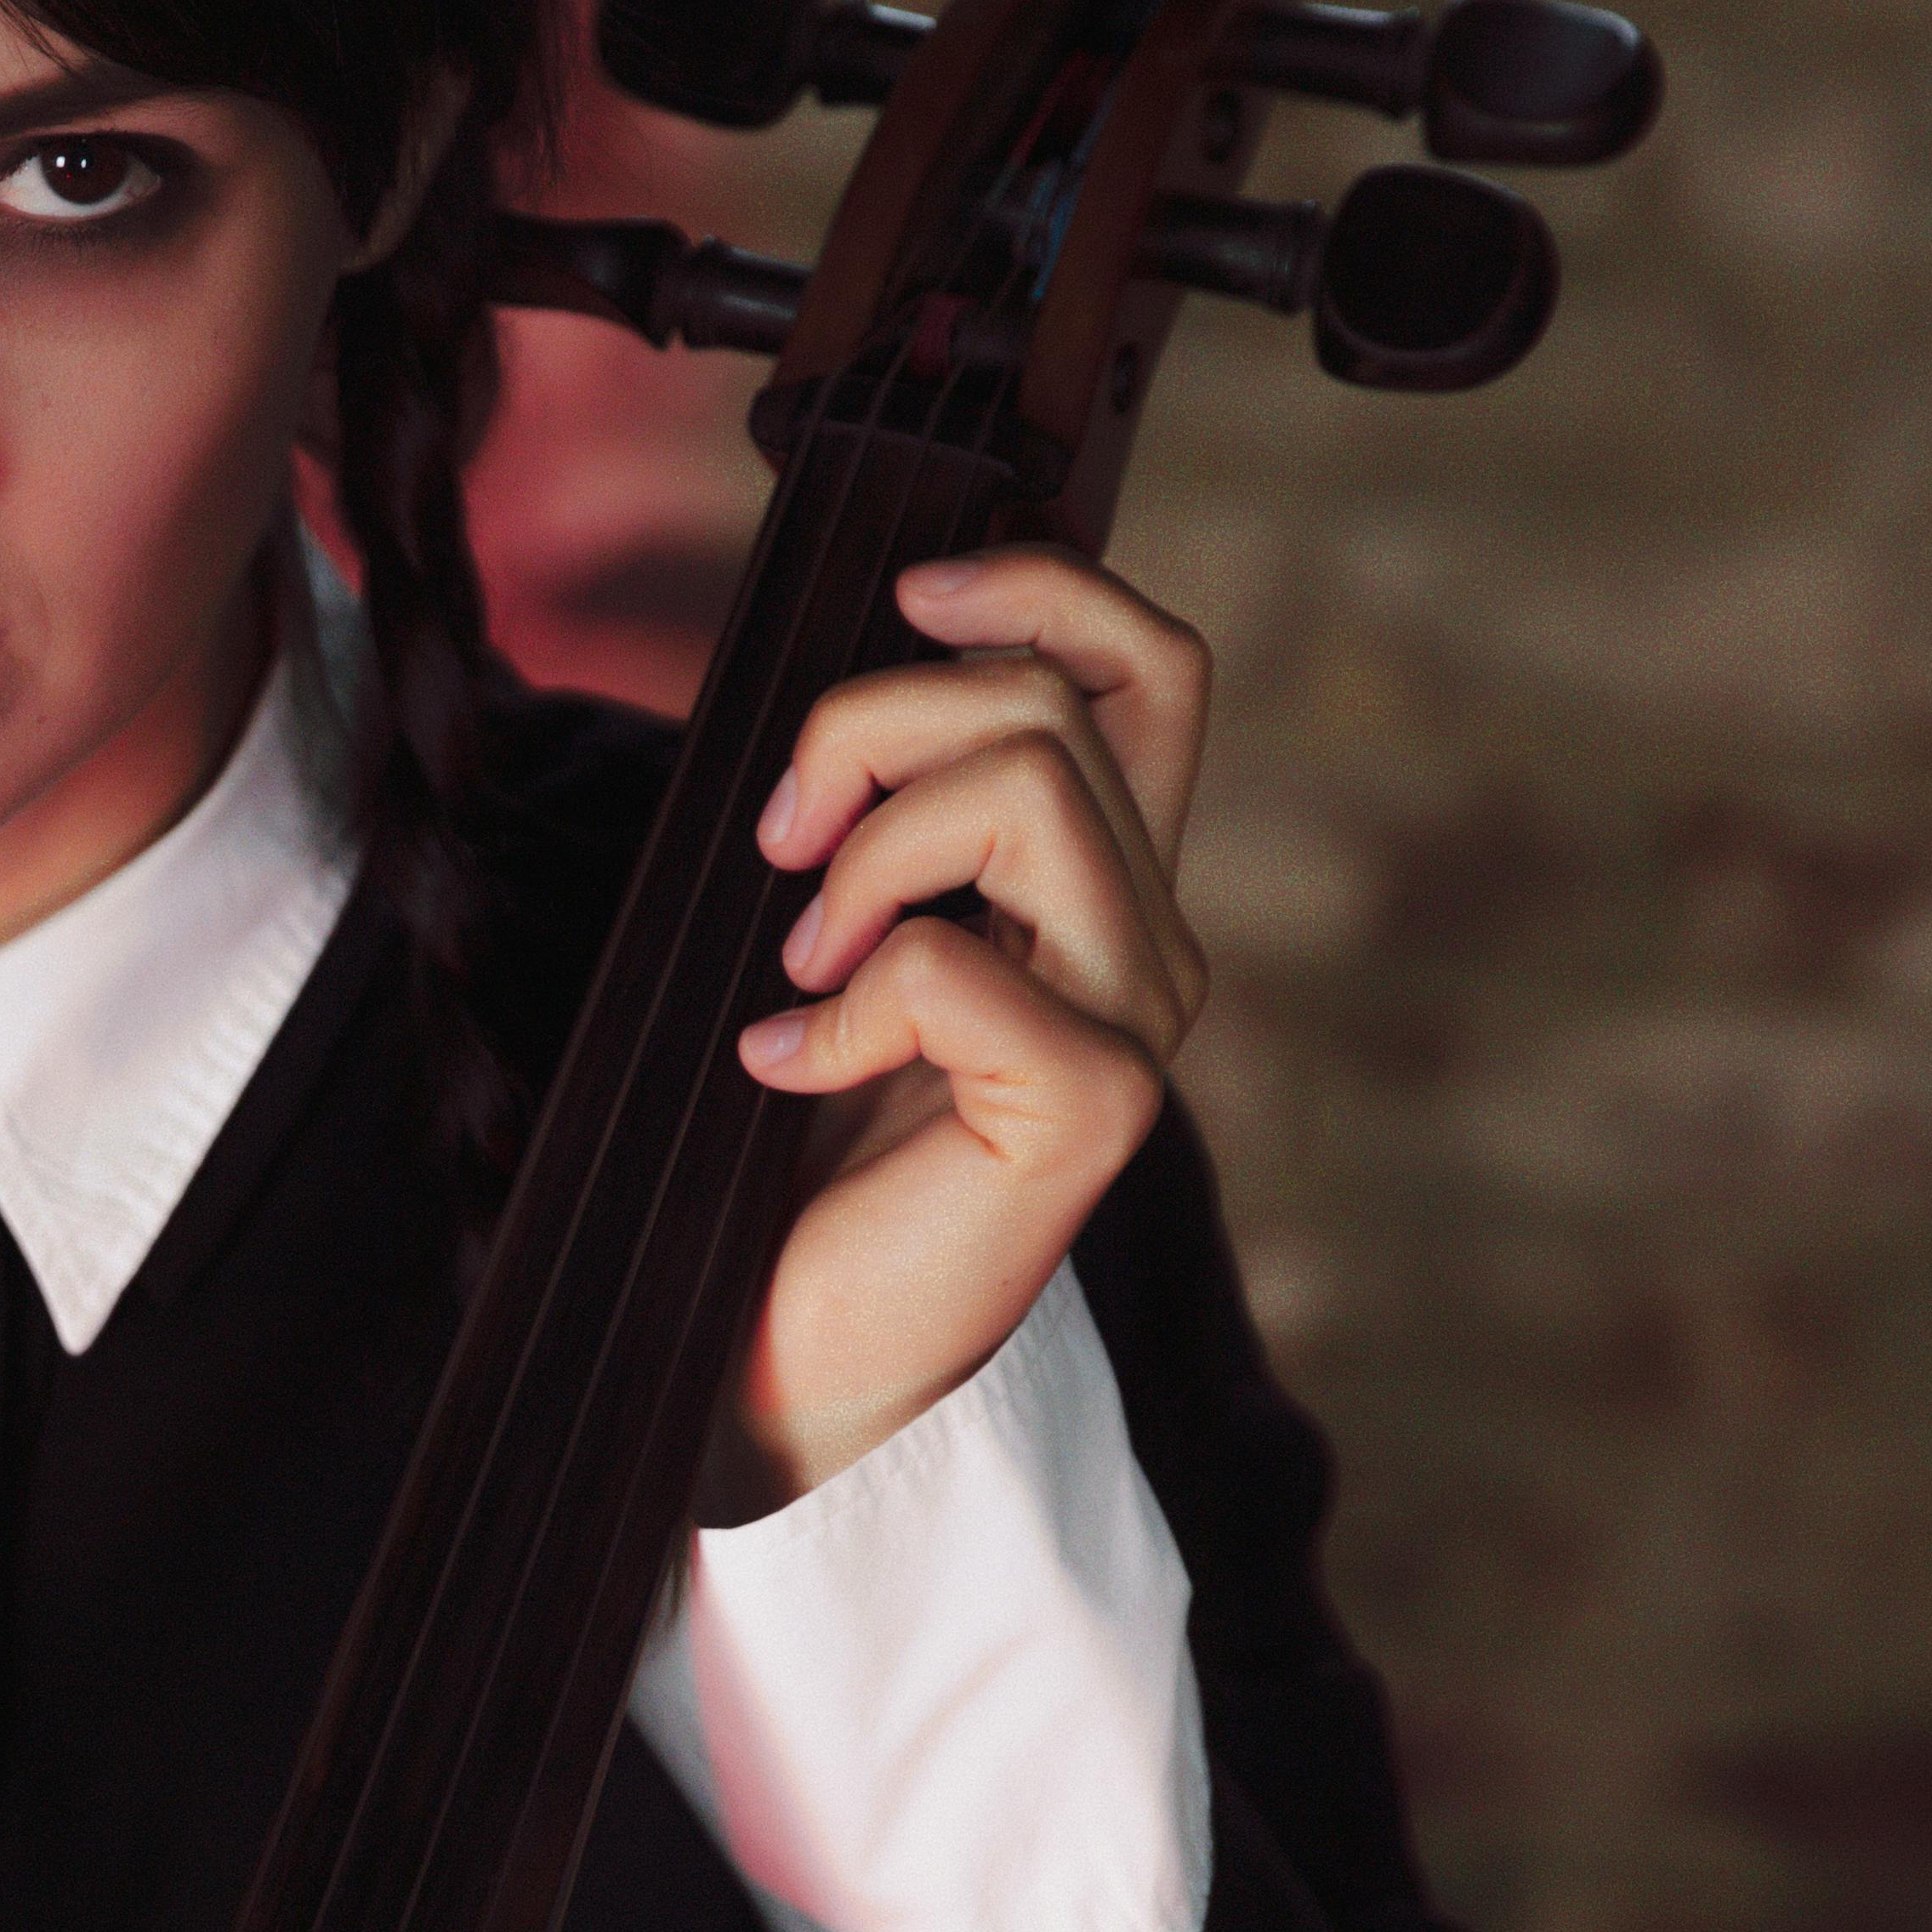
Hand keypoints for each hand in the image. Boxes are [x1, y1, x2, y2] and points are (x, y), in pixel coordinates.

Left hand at [717, 546, 1210, 1509]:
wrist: (783, 1346)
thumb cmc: (797, 1146)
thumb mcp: (847, 927)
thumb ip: (892, 807)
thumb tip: (872, 654)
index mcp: (1104, 882)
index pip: (1153, 667)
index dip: (1043, 585)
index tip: (907, 596)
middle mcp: (1147, 940)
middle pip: (1049, 702)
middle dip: (874, 723)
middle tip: (778, 844)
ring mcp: (1136, 1024)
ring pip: (1027, 788)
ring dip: (868, 852)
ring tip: (800, 959)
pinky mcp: (1093, 1108)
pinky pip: (953, 963)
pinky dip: (841, 1003)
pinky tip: (792, 1066)